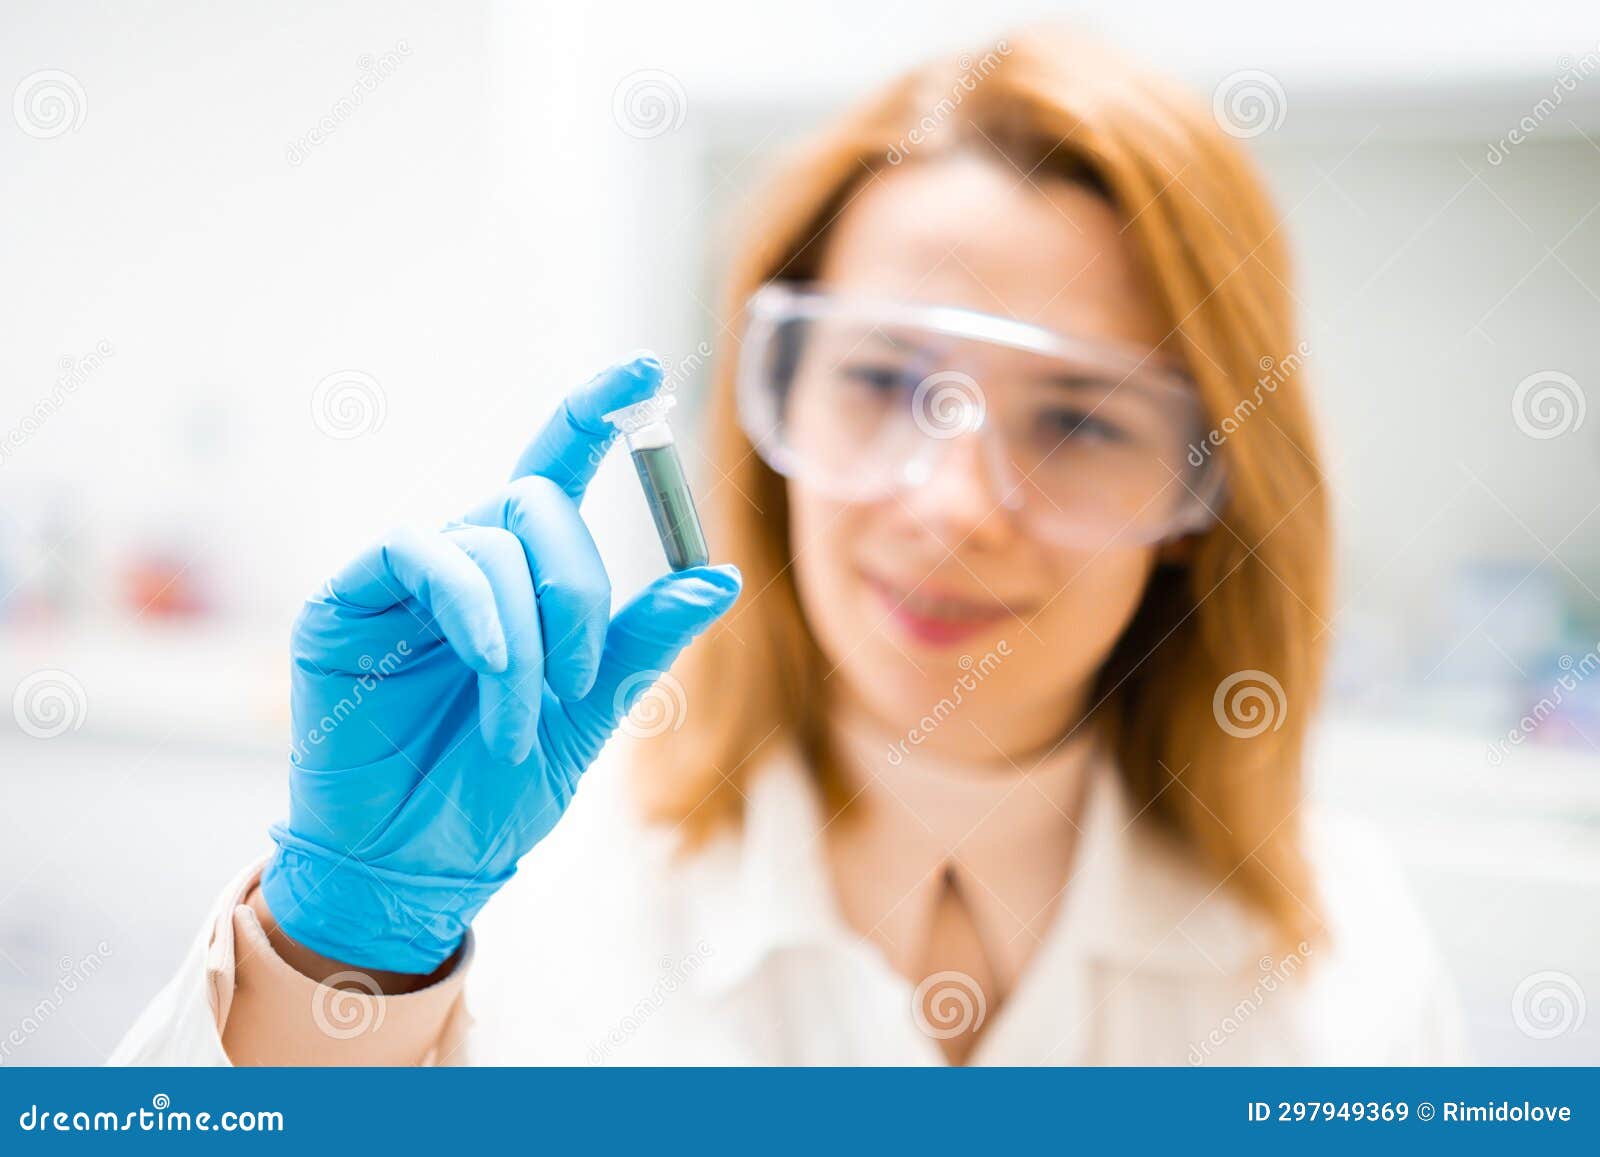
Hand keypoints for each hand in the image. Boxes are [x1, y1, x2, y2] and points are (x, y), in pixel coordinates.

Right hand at [259, 355, 739, 972]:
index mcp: (522, 577)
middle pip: (536, 501)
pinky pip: (417, 553)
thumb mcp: (589, 714)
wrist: (416, 865)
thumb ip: (641, 641)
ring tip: (521, 720)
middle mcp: (465, 561)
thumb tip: (720, 576)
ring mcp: (403, 579)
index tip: (646, 371)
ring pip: (487, 539)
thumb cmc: (496, 789)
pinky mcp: (345, 603)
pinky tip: (489, 661)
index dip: (596, 415)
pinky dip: (472, 605)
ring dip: (527, 634)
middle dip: (579, 586)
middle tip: (581, 678)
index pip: (557, 469)